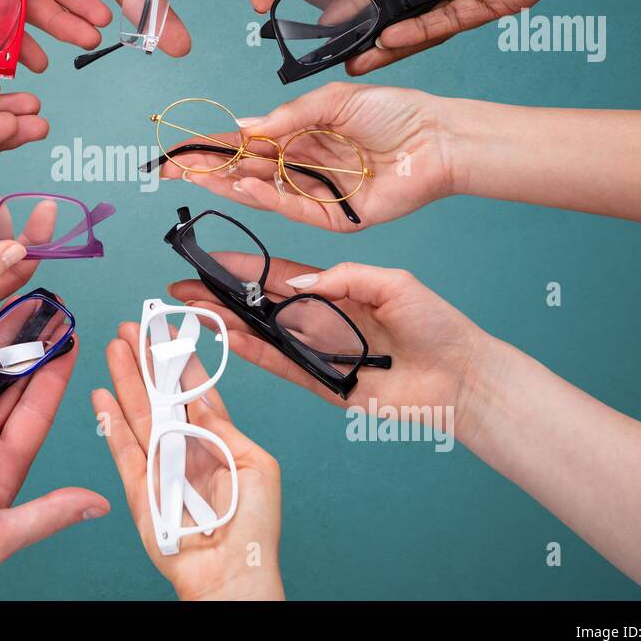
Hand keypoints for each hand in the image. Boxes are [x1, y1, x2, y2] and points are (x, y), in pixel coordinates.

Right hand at [93, 322, 283, 599]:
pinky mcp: (140, 488)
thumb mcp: (256, 466)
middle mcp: (186, 448)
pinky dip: (110, 422)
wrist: (231, 574)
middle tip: (133, 328)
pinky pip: (122, 449)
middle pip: (160, 395)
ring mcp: (161, 466)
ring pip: (138, 413)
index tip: (168, 330)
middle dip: (146, 361)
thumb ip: (225, 429)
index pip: (194, 390)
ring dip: (126, 380)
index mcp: (218, 440)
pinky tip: (102, 395)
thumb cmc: (254, 529)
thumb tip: (203, 399)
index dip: (180, 360)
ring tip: (115, 347)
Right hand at [156, 83, 453, 231]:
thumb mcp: (334, 100)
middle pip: (247, 169)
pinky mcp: (333, 216)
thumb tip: (242, 127)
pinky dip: (261, 198)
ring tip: (195, 176)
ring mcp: (316, 191)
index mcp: (303, 133)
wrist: (438, 139)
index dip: (216, 145)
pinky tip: (236, 186)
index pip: (249, 142)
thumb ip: (286, 117)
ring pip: (262, 190)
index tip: (183, 147)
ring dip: (227, 183)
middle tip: (173, 167)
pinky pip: (290, 207)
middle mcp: (304, 164)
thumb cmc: (395, 112)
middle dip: (210, 168)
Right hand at [169, 261, 489, 435]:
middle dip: (218, 295)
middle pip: (257, 303)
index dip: (241, 265)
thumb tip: (294, 283)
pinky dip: (252, 354)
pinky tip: (225, 342)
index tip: (208, 259)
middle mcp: (319, 318)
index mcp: (334, 288)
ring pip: (260, 334)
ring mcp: (317, 350)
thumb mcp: (394, 284)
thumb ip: (344, 278)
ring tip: (189, 312)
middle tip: (180, 287)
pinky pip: (280, 365)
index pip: (276, 273)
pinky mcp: (322, 382)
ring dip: (225, 324)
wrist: (460, 377)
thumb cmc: (436, 325)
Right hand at [346, 0, 619, 74]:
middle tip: (336, 52)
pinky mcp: (499, 4)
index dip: (363, 0)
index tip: (331, 16)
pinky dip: (420, 31)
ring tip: (357, 58)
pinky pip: (452, 22)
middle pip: (405, 14)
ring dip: (389, 44)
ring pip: (424, 27)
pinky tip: (391, 39)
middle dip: (369, 34)